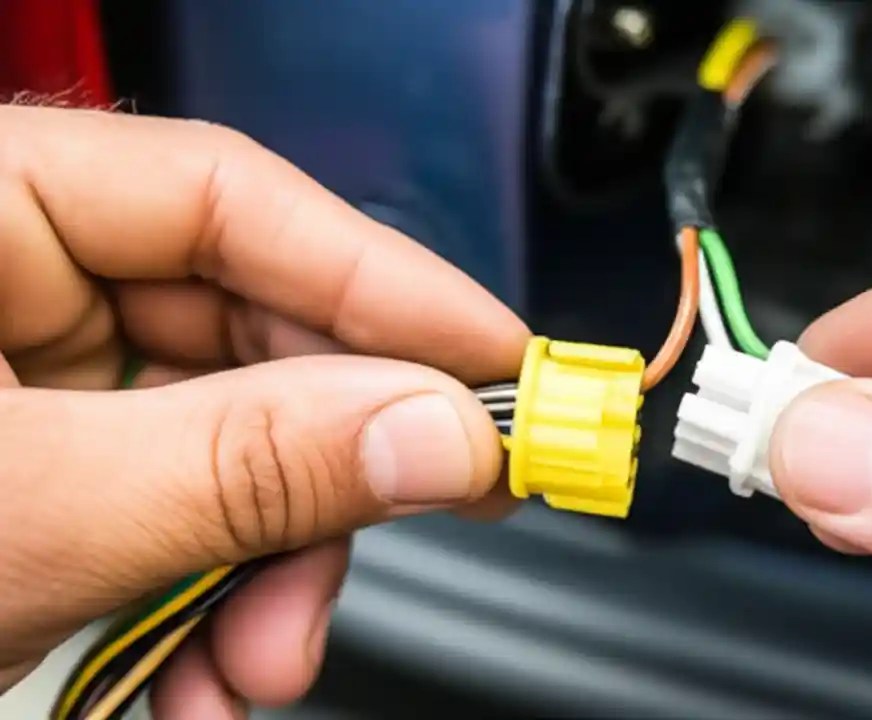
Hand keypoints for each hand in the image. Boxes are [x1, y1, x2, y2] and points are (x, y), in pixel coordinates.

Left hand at [0, 106, 528, 715]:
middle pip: (244, 331)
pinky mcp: (33, 467)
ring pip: (222, 440)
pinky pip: (172, 506)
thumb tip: (437, 430)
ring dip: (267, 567)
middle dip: (323, 469)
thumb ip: (245, 461)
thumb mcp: (22, 515)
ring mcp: (15, 379)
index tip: (503, 365)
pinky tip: (196, 673)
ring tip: (253, 668)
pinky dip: (206, 598)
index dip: (387, 282)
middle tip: (412, 534)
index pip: (229, 199)